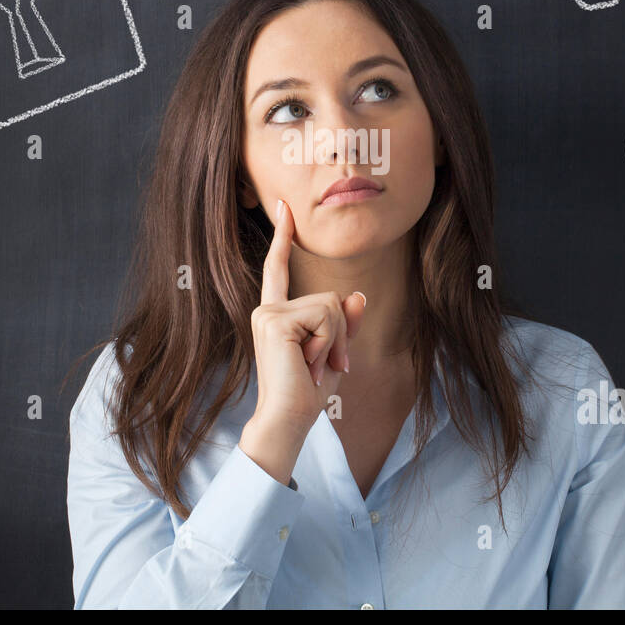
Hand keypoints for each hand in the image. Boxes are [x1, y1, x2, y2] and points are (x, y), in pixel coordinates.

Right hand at [248, 198, 366, 434]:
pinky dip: (329, 342)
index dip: (283, 236)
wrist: (290, 419)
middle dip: (340, 334)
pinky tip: (310, 362)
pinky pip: (324, 315)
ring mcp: (268, 312)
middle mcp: (268, 308)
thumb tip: (357, 295)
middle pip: (329, 299)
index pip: (278, 268)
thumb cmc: (309, 392)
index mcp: (277, 313)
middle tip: (325, 366)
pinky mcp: (275, 319)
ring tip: (316, 366)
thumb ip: (344, 324)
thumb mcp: (335, 353)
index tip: (284, 205)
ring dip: (336, 341)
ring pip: (329, 306)